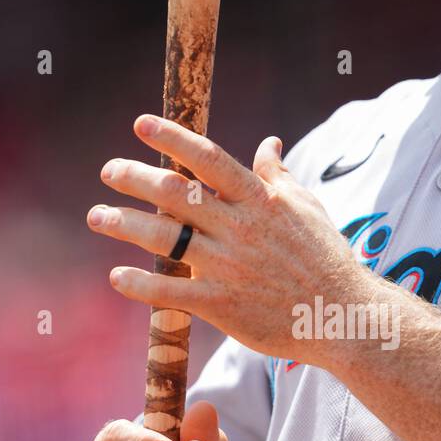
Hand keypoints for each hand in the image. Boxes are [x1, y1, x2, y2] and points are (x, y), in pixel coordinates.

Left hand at [87, 115, 367, 363]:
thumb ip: (277, 176)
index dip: (172, 138)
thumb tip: (268, 143)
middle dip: (134, 177)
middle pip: (176, 194)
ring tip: (98, 216)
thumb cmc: (326, 259)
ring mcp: (229, 267)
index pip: (208, 159)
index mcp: (260, 200)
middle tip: (109, 170)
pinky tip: (117, 277)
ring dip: (124, 223)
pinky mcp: (223, 306)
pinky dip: (140, 284)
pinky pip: (170, 292)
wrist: (342, 316)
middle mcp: (240, 228)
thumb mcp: (307, 208)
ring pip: (165, 238)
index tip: (141, 125)